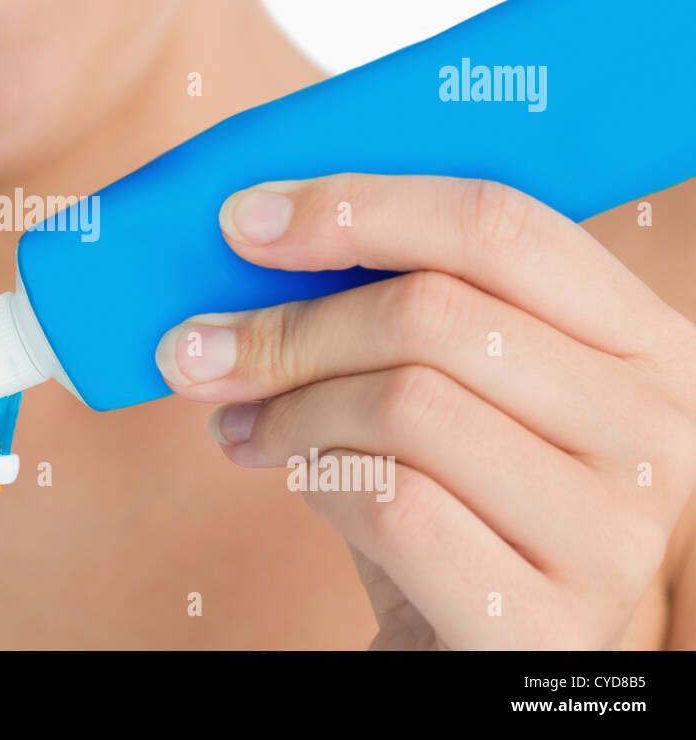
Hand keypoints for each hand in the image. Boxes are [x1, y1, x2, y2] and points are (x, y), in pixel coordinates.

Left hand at [156, 173, 695, 648]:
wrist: (476, 644)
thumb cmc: (458, 494)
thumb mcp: (453, 385)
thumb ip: (392, 305)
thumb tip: (253, 235)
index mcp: (640, 340)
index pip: (498, 224)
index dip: (355, 206)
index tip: (244, 219)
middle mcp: (654, 430)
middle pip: (432, 313)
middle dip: (287, 327)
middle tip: (200, 348)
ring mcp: (616, 534)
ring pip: (404, 405)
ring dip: (288, 410)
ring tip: (242, 424)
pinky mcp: (546, 625)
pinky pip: (393, 504)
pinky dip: (315, 481)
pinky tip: (292, 479)